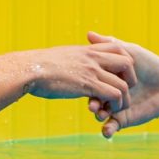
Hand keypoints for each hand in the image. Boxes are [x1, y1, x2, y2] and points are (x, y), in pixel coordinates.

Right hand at [18, 40, 137, 108]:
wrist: (28, 69)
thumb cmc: (37, 66)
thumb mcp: (57, 57)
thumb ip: (69, 59)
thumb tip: (62, 64)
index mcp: (86, 49)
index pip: (117, 47)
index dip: (122, 62)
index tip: (118, 75)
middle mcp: (93, 57)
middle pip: (128, 62)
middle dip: (130, 79)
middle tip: (123, 92)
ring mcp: (92, 70)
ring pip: (123, 83)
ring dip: (124, 99)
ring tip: (117, 108)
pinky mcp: (89, 85)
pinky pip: (114, 94)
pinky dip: (115, 105)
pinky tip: (107, 111)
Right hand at [83, 32, 158, 137]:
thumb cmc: (150, 64)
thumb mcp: (129, 51)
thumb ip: (110, 44)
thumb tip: (89, 34)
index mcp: (105, 76)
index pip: (91, 79)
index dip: (88, 82)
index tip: (86, 82)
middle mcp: (107, 91)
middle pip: (94, 98)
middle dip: (92, 102)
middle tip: (91, 104)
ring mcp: (114, 106)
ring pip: (100, 113)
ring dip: (99, 115)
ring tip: (100, 114)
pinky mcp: (123, 119)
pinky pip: (111, 127)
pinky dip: (108, 130)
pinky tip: (107, 132)